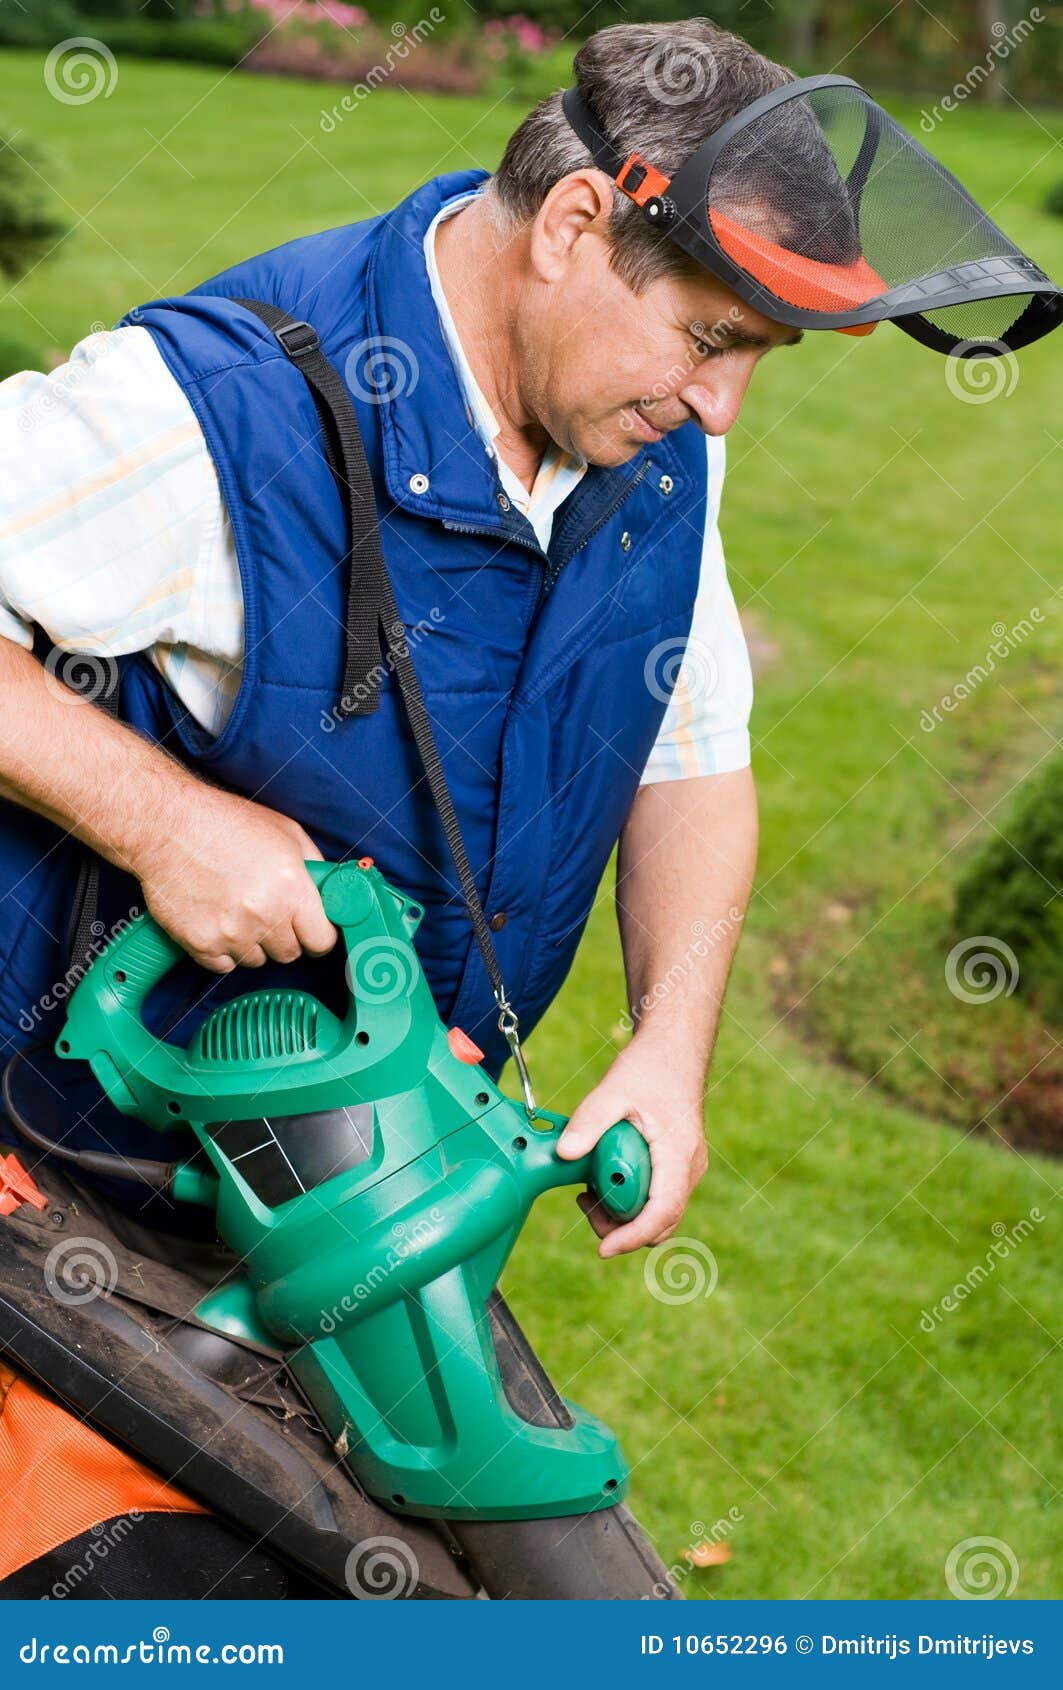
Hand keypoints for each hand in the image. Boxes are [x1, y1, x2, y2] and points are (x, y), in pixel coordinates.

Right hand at [132, 782, 336, 972]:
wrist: (167, 826)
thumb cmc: (226, 823)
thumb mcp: (287, 832)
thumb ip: (314, 867)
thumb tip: (330, 892)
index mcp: (292, 888)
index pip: (322, 941)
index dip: (319, 936)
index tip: (312, 930)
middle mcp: (265, 916)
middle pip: (290, 954)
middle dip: (286, 937)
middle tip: (270, 913)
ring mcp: (231, 933)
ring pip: (257, 961)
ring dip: (253, 944)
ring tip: (238, 912)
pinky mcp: (200, 943)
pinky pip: (224, 966)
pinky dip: (224, 951)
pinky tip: (219, 923)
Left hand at [555, 1036, 707, 1257]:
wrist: (674, 1050)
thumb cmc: (650, 1067)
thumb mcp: (613, 1089)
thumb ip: (588, 1122)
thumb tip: (563, 1154)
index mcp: (678, 1152)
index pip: (663, 1211)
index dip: (633, 1236)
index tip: (604, 1248)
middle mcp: (689, 1167)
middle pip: (660, 1222)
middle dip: (622, 1229)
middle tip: (585, 1206)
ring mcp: (686, 1169)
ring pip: (658, 1214)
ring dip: (623, 1214)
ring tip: (588, 1190)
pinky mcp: (677, 1166)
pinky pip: (656, 1197)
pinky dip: (629, 1198)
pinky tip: (603, 1178)